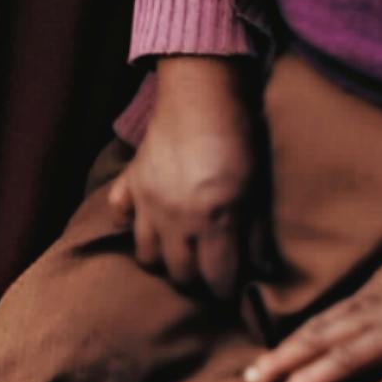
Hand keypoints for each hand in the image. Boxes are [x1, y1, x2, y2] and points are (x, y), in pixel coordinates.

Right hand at [109, 57, 265, 298]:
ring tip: (180, 247)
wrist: (201, 94)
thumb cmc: (237, 138)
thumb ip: (256, 233)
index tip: (231, 283)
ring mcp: (147, 200)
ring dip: (164, 257)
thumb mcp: (257, 187)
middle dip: (197, 277)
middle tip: (208, 265)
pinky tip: (149, 217)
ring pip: (146, 254)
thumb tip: (262, 271)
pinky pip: (119, 214)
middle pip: (180, 274)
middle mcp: (176, 217)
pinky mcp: (130, 181)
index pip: (217, 278)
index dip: (227, 287)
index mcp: (213, 220)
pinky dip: (130, 221)